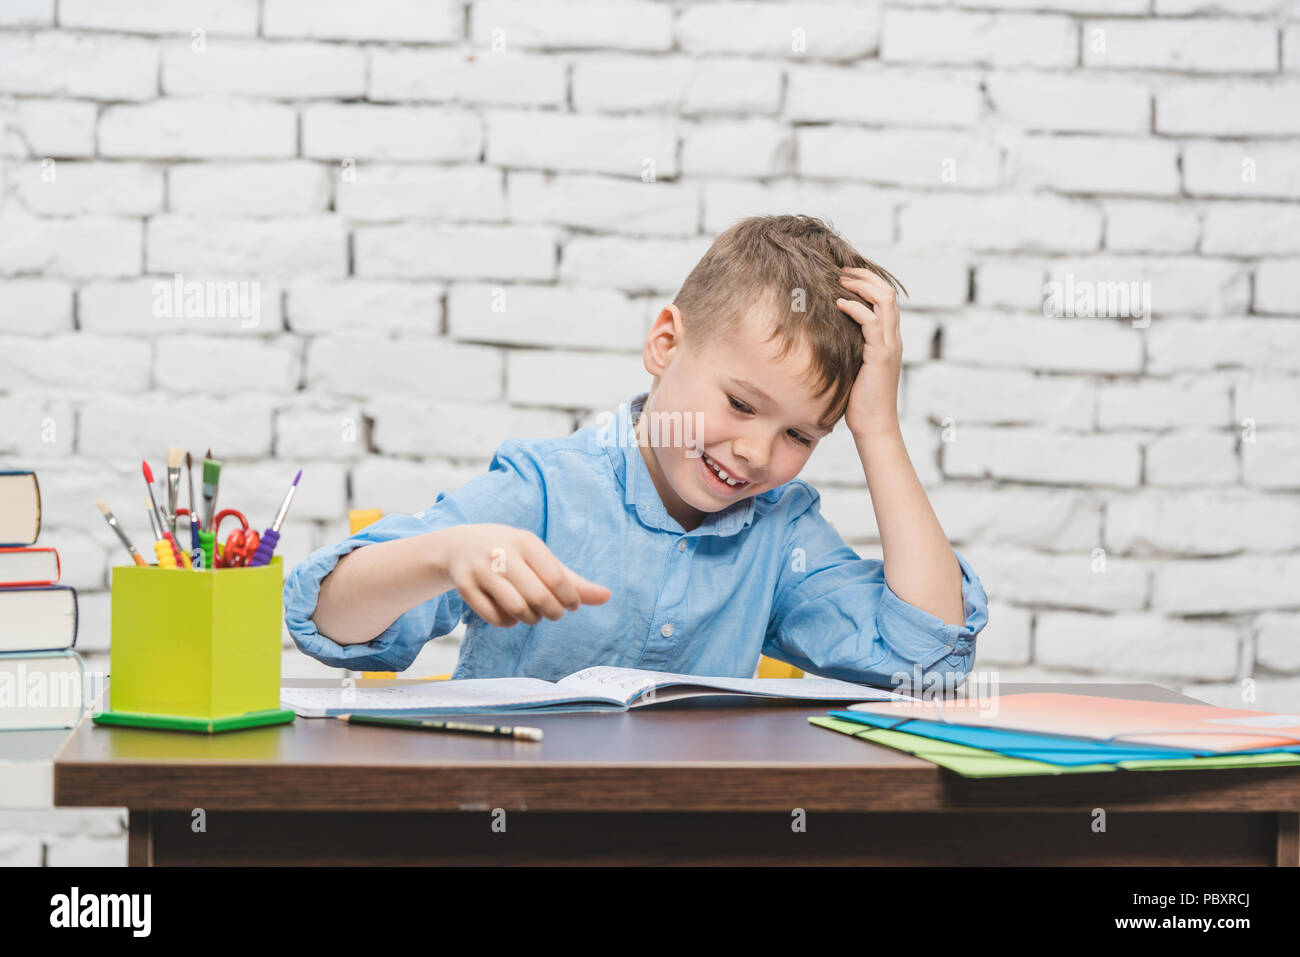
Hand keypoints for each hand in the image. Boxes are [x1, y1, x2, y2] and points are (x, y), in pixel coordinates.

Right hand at [440, 524, 610, 627]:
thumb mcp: (540, 559)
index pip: (556, 577)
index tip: (571, 605)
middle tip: (553, 613)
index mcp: (525, 541)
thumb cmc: (513, 555)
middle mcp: (501, 552)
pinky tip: (511, 615)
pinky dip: (509, 623)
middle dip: (552, 612)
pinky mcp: (464, 587)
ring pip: (516, 609)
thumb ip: (572, 581)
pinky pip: (495, 618)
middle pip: (538, 597)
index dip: (569, 598)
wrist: (460, 546)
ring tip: (533, 614)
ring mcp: (480, 570)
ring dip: (531, 619)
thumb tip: (607, 596)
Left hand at [836, 266, 903, 439]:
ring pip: (884, 301)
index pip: (886, 299)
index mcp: (889, 339)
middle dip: (865, 276)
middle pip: (888, 292)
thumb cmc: (860, 400)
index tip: (846, 274)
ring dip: (861, 286)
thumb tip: (826, 335)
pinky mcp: (881, 356)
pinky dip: (856, 308)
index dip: (868, 281)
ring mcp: (889, 345)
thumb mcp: (854, 366)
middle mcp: (893, 338)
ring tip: (840, 280)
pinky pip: (872, 322)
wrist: (874, 425)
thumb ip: (849, 348)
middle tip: (842, 270)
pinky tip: (839, 303)